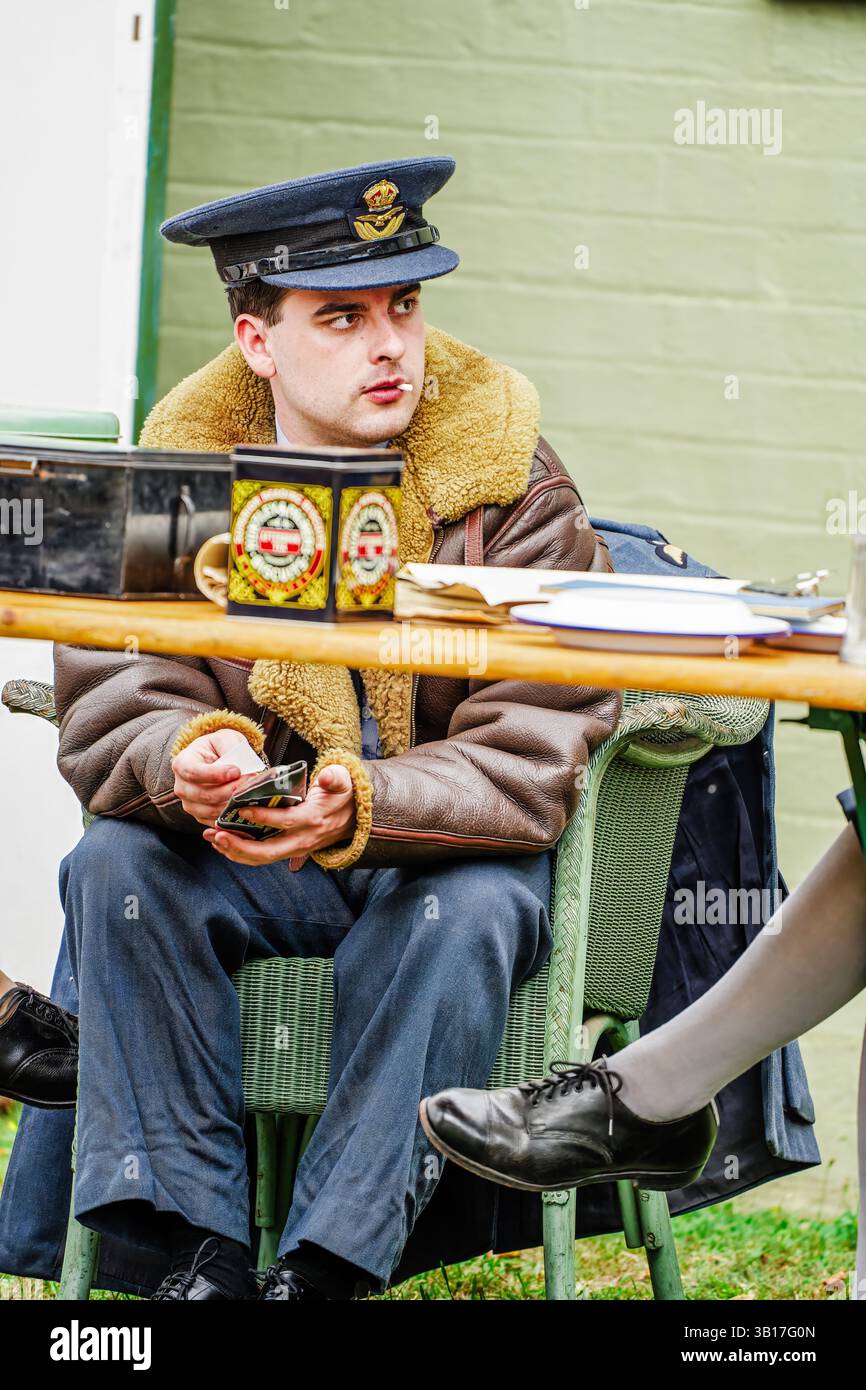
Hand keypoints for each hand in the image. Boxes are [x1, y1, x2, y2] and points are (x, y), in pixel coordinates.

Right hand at [171, 728, 256, 826]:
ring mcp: (189, 804)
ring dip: (233, 803)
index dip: (215, 774)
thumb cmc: (219, 748)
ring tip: (250, 791)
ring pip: (211, 810)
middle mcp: (181, 787)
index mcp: (182, 764)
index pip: (193, 773)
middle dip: (230, 790)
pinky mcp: (200, 816)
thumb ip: (229, 746)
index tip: (236, 770)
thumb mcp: (224, 738)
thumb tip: (238, 763)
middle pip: (204, 795)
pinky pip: (215, 821)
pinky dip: (231, 815)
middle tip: (250, 781)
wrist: (217, 760)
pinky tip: (245, 804)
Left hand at [203, 763, 356, 867]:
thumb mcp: (344, 782)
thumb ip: (336, 778)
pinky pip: (261, 857)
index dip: (263, 817)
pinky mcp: (287, 851)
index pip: (286, 822)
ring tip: (212, 837)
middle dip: (240, 846)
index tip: (242, 808)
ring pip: (262, 858)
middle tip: (217, 834)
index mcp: (313, 820)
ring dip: (235, 851)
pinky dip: (240, 853)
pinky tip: (222, 842)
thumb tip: (327, 777)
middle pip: (268, 851)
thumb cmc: (342, 796)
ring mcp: (295, 849)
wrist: (352, 819)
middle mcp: (302, 840)